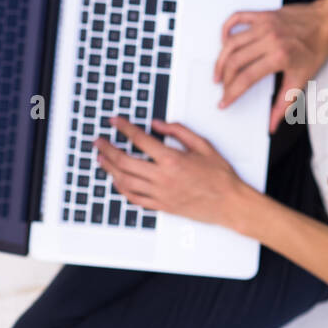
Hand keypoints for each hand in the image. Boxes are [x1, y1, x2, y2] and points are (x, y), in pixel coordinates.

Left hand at [93, 115, 247, 228]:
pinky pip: (134, 198)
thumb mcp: (203, 146)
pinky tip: (117, 181)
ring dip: (109, 169)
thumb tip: (158, 124)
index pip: (140, 140)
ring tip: (101, 159)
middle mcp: (162, 177)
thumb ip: (179, 132)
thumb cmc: (220, 177)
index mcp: (172, 160)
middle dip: (107, 149)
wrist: (229, 203)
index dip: (123, 128)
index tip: (114, 122)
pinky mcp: (162, 206)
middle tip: (98, 142)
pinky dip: (122, 189)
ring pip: (125, 180)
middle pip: (125, 161)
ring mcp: (160, 194)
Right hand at [212, 0, 327, 132]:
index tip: (224, 102)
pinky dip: (226, 29)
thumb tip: (272, 125)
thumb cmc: (316, 49)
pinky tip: (224, 43)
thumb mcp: (302, 79)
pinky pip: (237, 18)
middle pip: (235, 61)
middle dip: (225, 80)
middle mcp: (269, 39)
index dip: (232, 93)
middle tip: (222, 90)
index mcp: (280, 56)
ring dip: (221, 59)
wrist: (327, 21)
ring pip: (231, 42)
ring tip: (218, 73)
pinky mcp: (263, 14)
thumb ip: (284, 104)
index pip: (247, 78)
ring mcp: (264, 24)